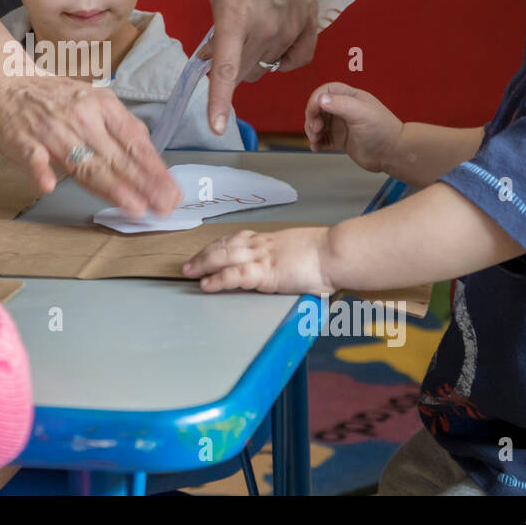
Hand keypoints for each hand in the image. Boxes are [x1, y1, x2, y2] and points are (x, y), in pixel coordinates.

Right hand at [0, 74, 180, 217]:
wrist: (6, 82)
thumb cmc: (54, 97)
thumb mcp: (95, 101)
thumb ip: (119, 128)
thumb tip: (148, 156)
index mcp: (102, 105)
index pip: (133, 141)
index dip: (153, 168)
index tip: (171, 191)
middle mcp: (81, 116)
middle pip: (115, 157)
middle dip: (143, 184)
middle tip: (163, 206)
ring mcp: (51, 130)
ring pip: (84, 162)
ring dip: (109, 186)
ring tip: (132, 206)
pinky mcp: (22, 141)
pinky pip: (32, 157)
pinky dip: (39, 170)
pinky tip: (49, 185)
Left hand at [182, 227, 333, 295]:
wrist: (337, 253)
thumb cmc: (327, 255)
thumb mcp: (301, 253)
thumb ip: (289, 260)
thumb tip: (290, 269)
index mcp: (270, 240)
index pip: (237, 239)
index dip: (218, 245)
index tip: (207, 250)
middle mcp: (262, 245)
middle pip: (224, 245)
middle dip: (203, 254)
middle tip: (188, 263)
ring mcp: (262, 257)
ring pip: (223, 257)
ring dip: (203, 264)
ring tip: (188, 272)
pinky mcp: (266, 272)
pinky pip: (235, 275)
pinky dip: (218, 279)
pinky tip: (206, 285)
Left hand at [203, 0, 329, 135]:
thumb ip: (216, 31)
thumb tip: (210, 61)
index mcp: (235, 16)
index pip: (227, 68)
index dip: (220, 100)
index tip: (216, 126)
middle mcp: (265, 28)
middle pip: (243, 71)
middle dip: (230, 67)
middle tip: (227, 44)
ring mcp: (290, 30)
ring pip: (265, 67)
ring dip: (253, 59)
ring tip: (253, 28)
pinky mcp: (310, 28)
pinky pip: (294, 62)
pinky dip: (282, 62)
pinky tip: (277, 48)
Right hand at [304, 82, 402, 173]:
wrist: (393, 154)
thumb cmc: (382, 130)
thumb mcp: (361, 113)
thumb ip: (340, 104)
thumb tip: (320, 99)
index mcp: (351, 98)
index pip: (326, 91)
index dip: (316, 100)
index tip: (313, 112)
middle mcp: (345, 110)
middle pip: (318, 108)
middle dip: (312, 117)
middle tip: (315, 128)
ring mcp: (342, 126)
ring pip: (318, 124)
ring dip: (312, 130)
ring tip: (315, 139)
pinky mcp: (341, 141)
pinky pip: (323, 139)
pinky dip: (316, 143)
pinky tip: (316, 147)